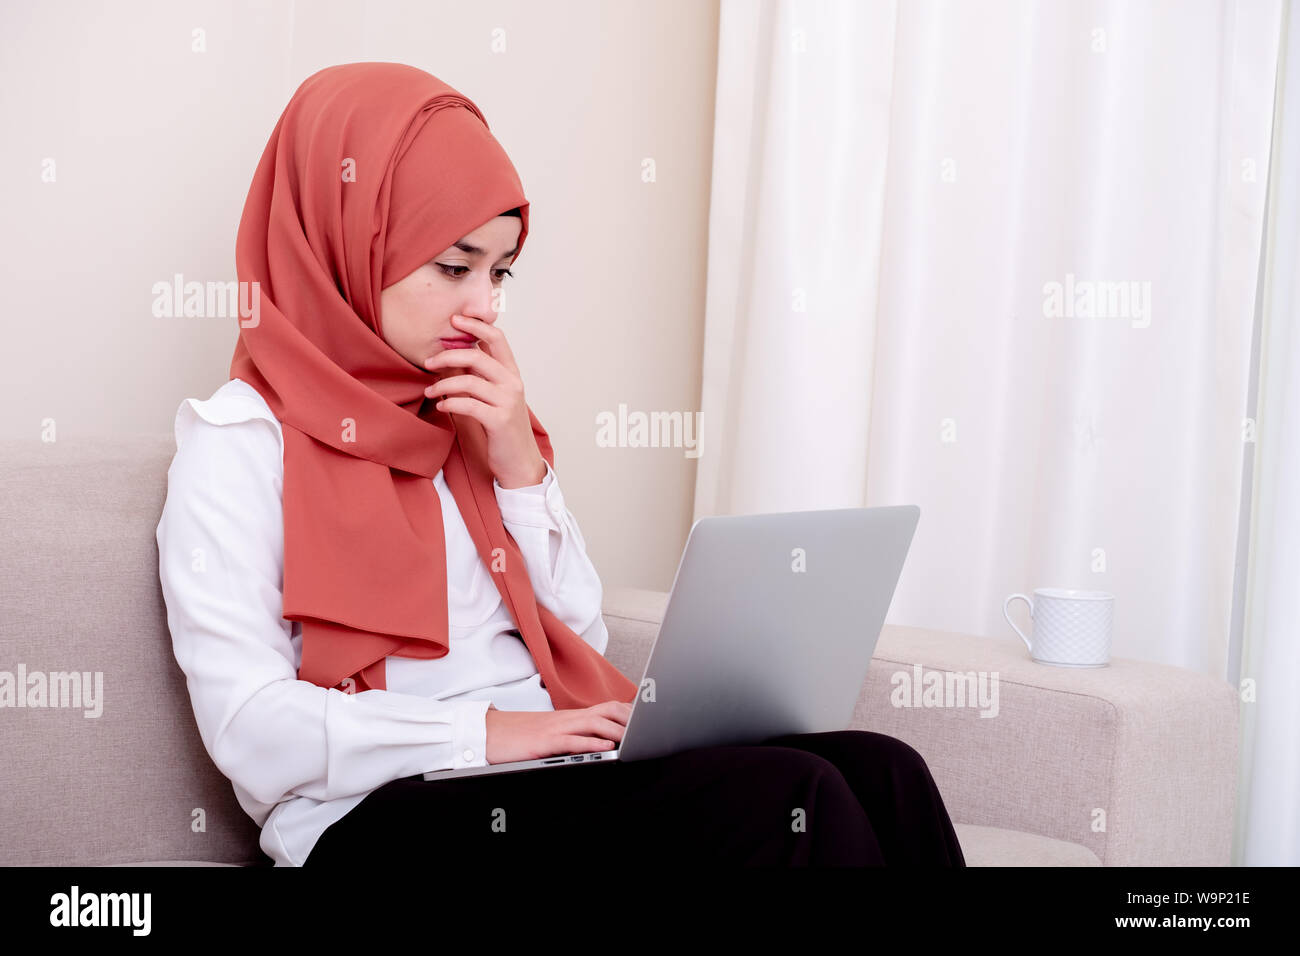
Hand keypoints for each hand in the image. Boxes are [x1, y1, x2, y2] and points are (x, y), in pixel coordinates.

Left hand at [424, 314, 545, 487]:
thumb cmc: (503, 428)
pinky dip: (449, 403)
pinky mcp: (499, 420)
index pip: (497, 338)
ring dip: (442, 384)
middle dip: (447, 355)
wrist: (519, 462)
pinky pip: (468, 404)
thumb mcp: (495, 396)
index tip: (454, 319)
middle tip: (428, 362)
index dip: (475, 325)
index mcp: (512, 373)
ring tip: (430, 391)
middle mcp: (512, 383)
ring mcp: (507, 401)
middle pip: (476, 355)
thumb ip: (481, 375)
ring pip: (468, 381)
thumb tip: (456, 353)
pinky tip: (441, 406)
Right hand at [484, 700, 633, 764]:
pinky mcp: (544, 742)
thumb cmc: (518, 736)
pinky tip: (605, 748)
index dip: (629, 713)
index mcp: (570, 716)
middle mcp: (566, 718)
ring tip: (634, 740)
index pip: (607, 708)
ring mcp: (556, 729)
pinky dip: (591, 743)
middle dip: (631, 720)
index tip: (648, 721)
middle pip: (607, 711)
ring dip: (617, 731)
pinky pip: (571, 741)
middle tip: (649, 731)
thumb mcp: (550, 733)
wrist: (487, 734)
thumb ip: (573, 735)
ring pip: (593, 723)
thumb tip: (595, 743)